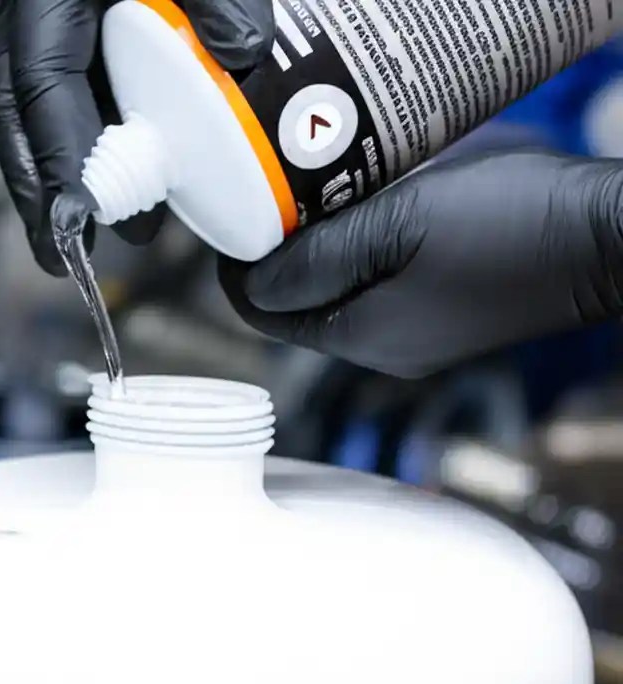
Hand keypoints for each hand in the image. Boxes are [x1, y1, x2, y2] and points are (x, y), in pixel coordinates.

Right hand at [0, 0, 274, 274]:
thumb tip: (245, 54)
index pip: (37, 93)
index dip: (55, 163)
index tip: (76, 221)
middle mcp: (31, 14)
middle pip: (16, 120)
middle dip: (40, 191)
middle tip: (67, 253)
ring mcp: (45, 19)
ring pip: (35, 111)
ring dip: (64, 171)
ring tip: (108, 224)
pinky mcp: (68, 21)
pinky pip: (67, 88)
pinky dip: (88, 132)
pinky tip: (128, 160)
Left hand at [220, 151, 622, 377]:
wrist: (610, 236)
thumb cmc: (511, 224)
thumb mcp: (396, 227)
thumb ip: (316, 259)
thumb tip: (248, 283)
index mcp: (364, 338)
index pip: (266, 315)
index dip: (239, 270)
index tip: (233, 220)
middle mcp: (385, 348)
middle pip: (300, 306)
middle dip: (278, 257)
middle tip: (270, 200)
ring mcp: (418, 334)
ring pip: (339, 293)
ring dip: (319, 251)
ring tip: (314, 200)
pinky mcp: (446, 313)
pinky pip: (378, 285)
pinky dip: (360, 251)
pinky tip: (367, 212)